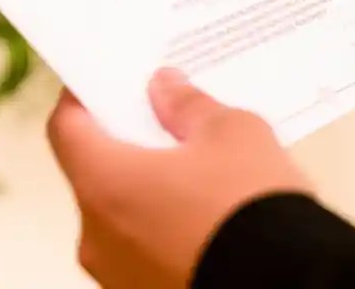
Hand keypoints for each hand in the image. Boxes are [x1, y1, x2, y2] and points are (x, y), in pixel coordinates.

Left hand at [47, 69, 309, 288]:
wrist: (289, 283)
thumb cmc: (251, 206)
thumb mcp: (232, 133)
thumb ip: (188, 106)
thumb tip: (164, 88)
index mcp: (104, 185)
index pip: (66, 129)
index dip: (82, 100)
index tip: (104, 85)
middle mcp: (97, 237)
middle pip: (96, 175)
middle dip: (127, 149)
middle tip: (164, 126)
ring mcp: (119, 277)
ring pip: (122, 220)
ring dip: (148, 195)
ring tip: (199, 178)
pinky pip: (146, 254)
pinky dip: (166, 232)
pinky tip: (208, 220)